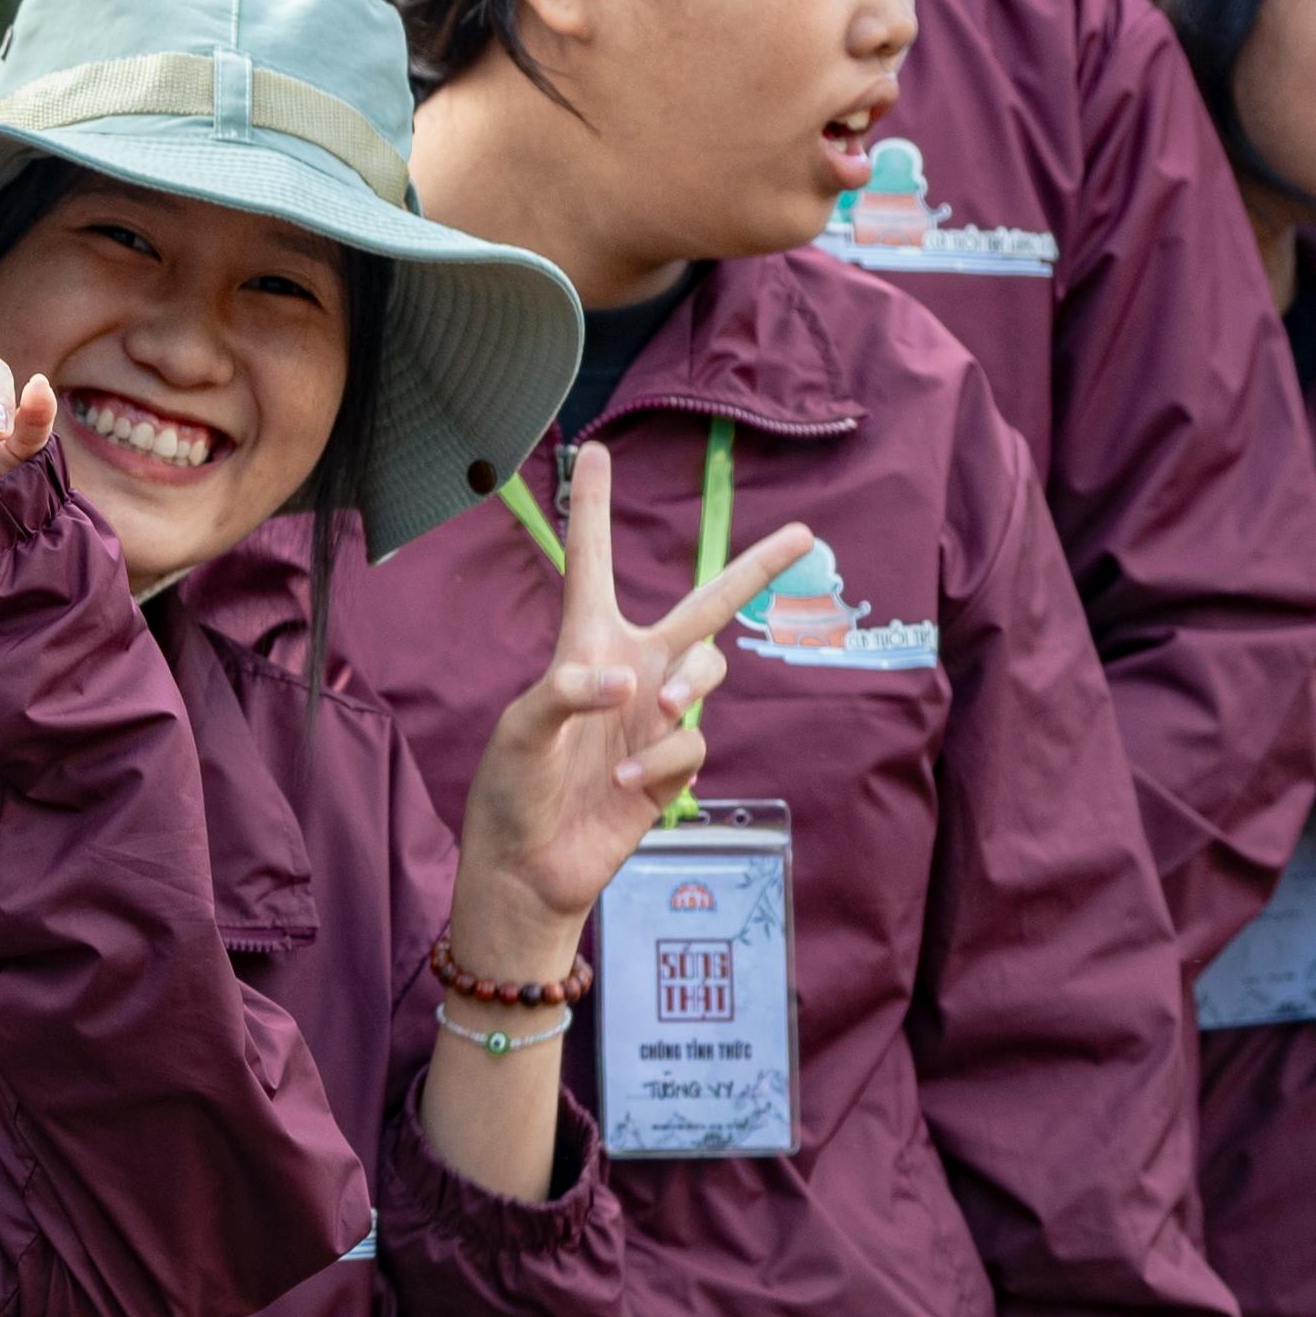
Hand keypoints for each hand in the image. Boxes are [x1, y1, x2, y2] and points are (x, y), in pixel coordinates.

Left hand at [450, 442, 815, 968]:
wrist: (534, 865)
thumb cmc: (512, 791)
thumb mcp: (521, 733)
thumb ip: (566, 693)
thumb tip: (630, 680)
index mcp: (582, 645)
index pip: (589, 564)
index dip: (593, 509)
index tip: (598, 452)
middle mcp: (631, 668)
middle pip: (706, 605)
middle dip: (757, 568)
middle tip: (803, 531)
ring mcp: (657, 714)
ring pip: (711, 670)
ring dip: (689, 689)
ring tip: (654, 715)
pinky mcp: (673, 760)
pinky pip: (692, 744)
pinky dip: (663, 762)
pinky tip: (627, 785)